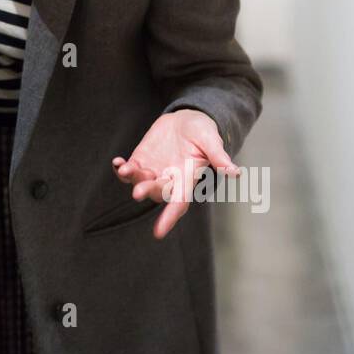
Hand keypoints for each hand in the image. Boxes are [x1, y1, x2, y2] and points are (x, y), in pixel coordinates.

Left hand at [110, 109, 240, 240]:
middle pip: (157, 193)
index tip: (158, 233)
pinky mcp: (141, 160)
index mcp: (188, 179)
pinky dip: (121, 169)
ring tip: (125, 168)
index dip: (169, 218)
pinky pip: (128, 170)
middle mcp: (170, 180)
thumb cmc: (202, 132)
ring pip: (140, 182)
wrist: (186, 120)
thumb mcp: (211, 140)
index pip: (179, 203)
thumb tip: (236, 173)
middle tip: (138, 191)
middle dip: (147, 191)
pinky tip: (117, 163)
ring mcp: (153, 171)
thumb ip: (219, 157)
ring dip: (132, 179)